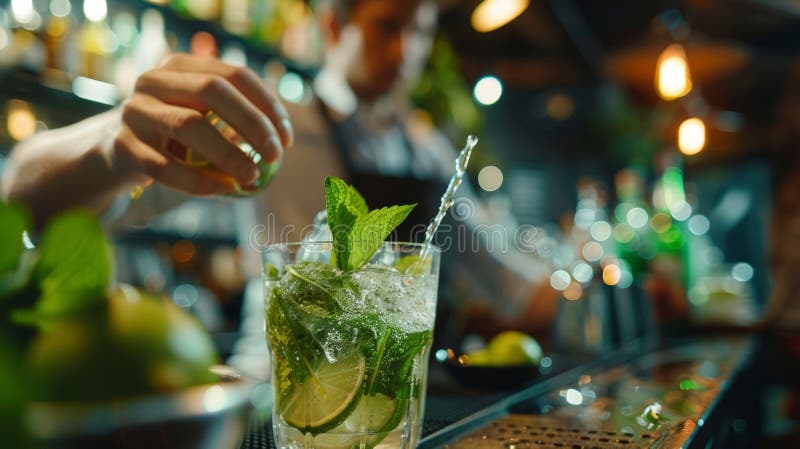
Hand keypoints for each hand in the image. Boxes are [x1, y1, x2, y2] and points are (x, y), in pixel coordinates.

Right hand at [114, 53, 293, 194]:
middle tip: (275, 155)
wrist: (116, 149)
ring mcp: (134, 113)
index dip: (266, 105)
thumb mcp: (201, 110)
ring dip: (227, 154)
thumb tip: (283, 135)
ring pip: (188, 126)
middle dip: (251, 124)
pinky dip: (200, 181)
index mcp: (180, 66)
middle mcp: (153, 81)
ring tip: (252, 176)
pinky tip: (224, 189)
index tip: (287, 137)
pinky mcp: (123, 147)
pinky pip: (166, 167)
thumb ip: (236, 112)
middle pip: (211, 91)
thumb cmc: (173, 131)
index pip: (234, 74)